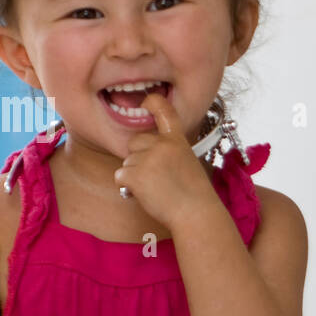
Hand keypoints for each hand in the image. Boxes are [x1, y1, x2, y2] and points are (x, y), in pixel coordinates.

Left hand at [113, 91, 217, 230]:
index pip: (164, 111)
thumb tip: (145, 150)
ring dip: (135, 175)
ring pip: (128, 162)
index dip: (152, 103)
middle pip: (135, 142)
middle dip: (138, 156)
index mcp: (177, 140)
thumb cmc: (192, 194)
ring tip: (156, 188)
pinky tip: (145, 193)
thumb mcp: (186, 161)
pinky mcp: (136, 174)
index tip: (146, 101)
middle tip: (155, 176)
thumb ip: (168, 150)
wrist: (194, 214)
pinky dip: (128, 186)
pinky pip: (121, 176)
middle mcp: (162, 145)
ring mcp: (148, 158)